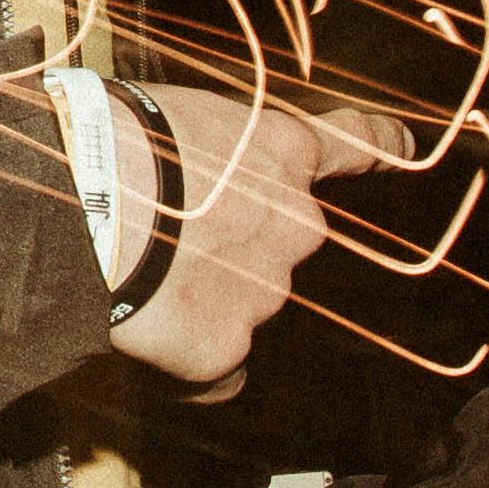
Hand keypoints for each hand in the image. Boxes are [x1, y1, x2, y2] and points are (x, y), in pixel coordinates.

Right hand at [107, 91, 403, 395]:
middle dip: (232, 249)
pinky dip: (188, 363)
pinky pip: (214, 372)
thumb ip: (211, 151)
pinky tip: (148, 338)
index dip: (380, 148)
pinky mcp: (223, 350)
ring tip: (133, 279)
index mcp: (282, 152)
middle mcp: (295, 226)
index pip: (353, 146)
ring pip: (241, 307)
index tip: (404, 149)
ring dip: (200, 300)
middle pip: (276, 246)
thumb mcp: (175, 115)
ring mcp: (267, 293)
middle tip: (164, 239)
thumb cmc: (113, 138)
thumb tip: (183, 178)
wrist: (85, 200)